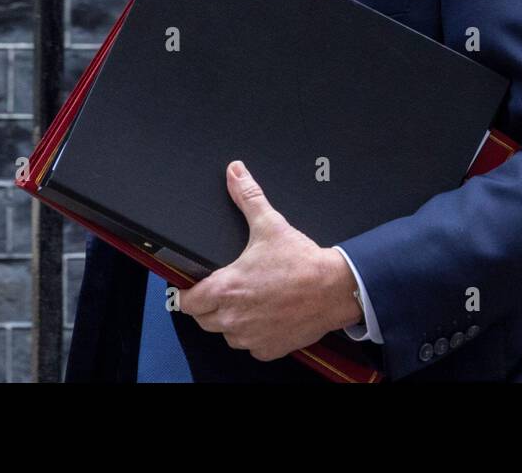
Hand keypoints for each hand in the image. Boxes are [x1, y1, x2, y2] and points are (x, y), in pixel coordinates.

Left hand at [176, 160, 364, 360]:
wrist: (334, 288)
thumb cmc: (301, 261)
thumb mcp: (270, 224)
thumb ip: (248, 197)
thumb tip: (235, 173)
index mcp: (226, 288)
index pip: (186, 302)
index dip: (188, 294)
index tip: (195, 288)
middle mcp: (233, 317)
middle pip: (203, 320)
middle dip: (210, 307)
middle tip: (227, 291)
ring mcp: (250, 336)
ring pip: (226, 334)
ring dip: (231, 322)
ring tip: (249, 302)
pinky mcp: (268, 348)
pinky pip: (251, 346)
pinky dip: (254, 335)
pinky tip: (266, 316)